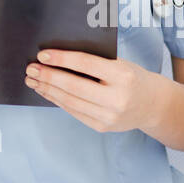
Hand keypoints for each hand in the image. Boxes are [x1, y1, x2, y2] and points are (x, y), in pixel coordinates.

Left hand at [25, 49, 162, 133]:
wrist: (152, 104)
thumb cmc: (132, 77)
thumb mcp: (119, 63)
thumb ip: (94, 61)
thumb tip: (56, 57)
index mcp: (123, 75)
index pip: (85, 64)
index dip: (61, 59)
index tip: (42, 55)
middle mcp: (117, 98)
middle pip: (74, 86)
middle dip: (48, 76)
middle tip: (30, 69)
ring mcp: (110, 116)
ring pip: (70, 101)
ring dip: (48, 90)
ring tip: (33, 80)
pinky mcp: (102, 127)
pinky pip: (74, 112)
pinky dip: (58, 101)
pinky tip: (47, 92)